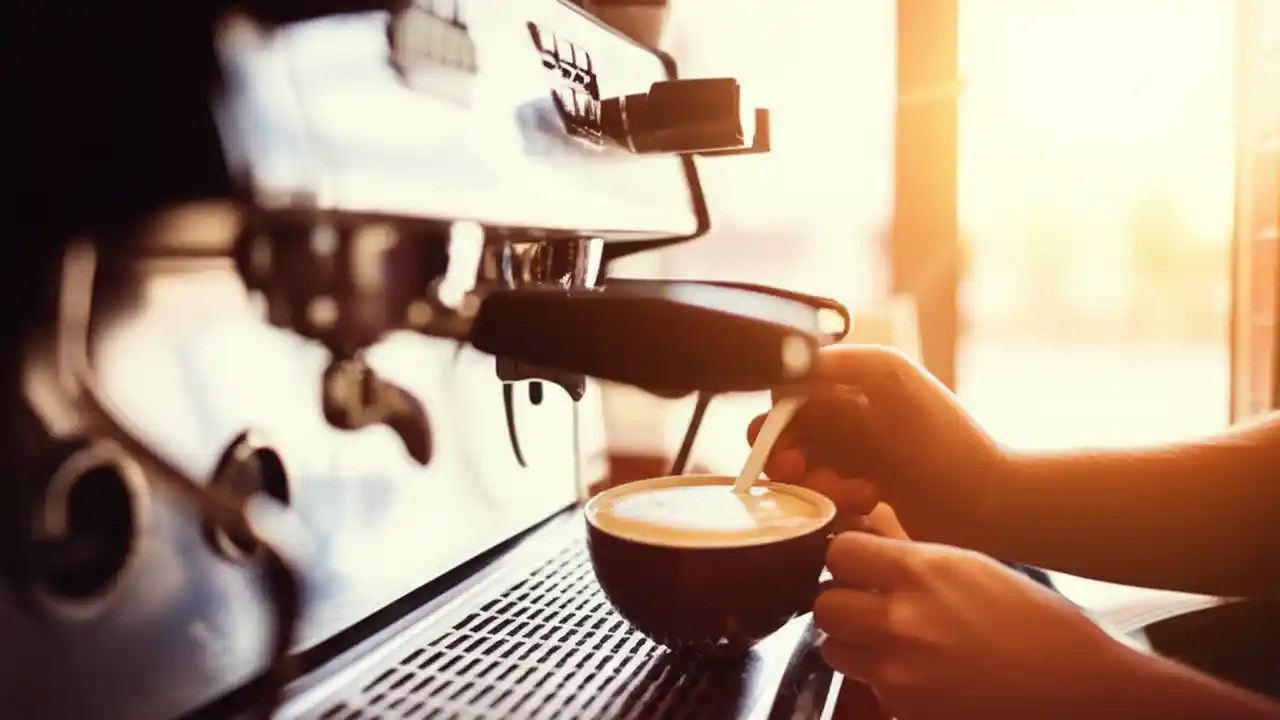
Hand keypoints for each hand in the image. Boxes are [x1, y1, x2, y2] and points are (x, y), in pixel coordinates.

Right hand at [749, 345, 1007, 540]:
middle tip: (799, 473)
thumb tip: (779, 369)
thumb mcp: (888, 376)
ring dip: (816, 486)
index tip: (782, 443)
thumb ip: (832, 362)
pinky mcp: (858, 507)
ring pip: (798, 482)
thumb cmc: (943, 437)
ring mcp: (849, 469)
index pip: (782, 404)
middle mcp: (843, 428)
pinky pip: (819, 509)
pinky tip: (870, 504)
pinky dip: (835, 506)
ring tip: (858, 493)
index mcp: (846, 392)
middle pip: (781, 446)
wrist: (988, 502)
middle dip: (784, 462)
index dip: (773, 424)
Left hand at [816, 532, 1130, 719]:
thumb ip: (912, 548)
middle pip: (824, 605)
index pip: (839, 552)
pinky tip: (921, 675)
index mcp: (922, 572)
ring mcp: (900, 671)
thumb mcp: (974, 569)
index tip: (861, 567)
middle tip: (867, 608)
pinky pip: (869, 687)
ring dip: (854, 644)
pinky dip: (884, 681)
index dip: (847, 559)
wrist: (1080, 691)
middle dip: (841, 605)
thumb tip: (875, 516)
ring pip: (835, 649)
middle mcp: (902, 619)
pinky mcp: (906, 710)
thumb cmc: (1038, 624)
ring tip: (891, 643)